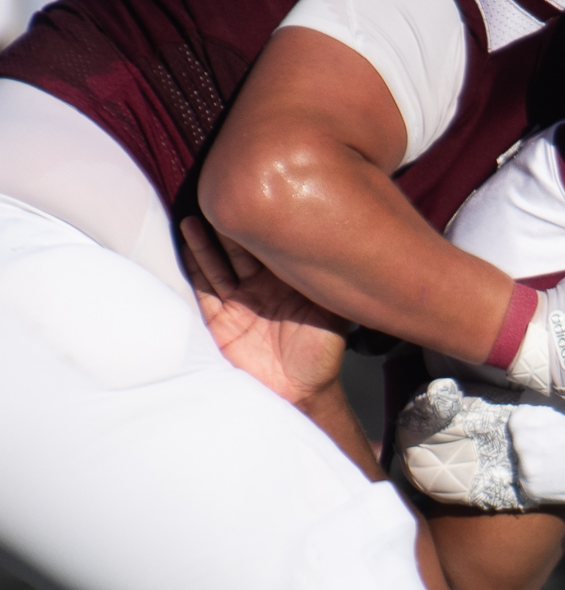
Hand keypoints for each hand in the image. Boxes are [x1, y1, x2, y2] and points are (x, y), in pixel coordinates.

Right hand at [181, 216, 350, 407]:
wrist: (299, 391)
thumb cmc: (321, 353)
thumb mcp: (334, 312)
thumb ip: (335, 282)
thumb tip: (352, 246)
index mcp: (287, 281)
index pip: (274, 245)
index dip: (266, 223)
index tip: (258, 198)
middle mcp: (261, 288)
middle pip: (241, 250)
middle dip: (232, 226)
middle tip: (224, 200)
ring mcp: (238, 302)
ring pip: (217, 265)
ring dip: (205, 242)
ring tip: (195, 215)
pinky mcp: (219, 321)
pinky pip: (203, 290)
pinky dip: (194, 268)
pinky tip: (186, 245)